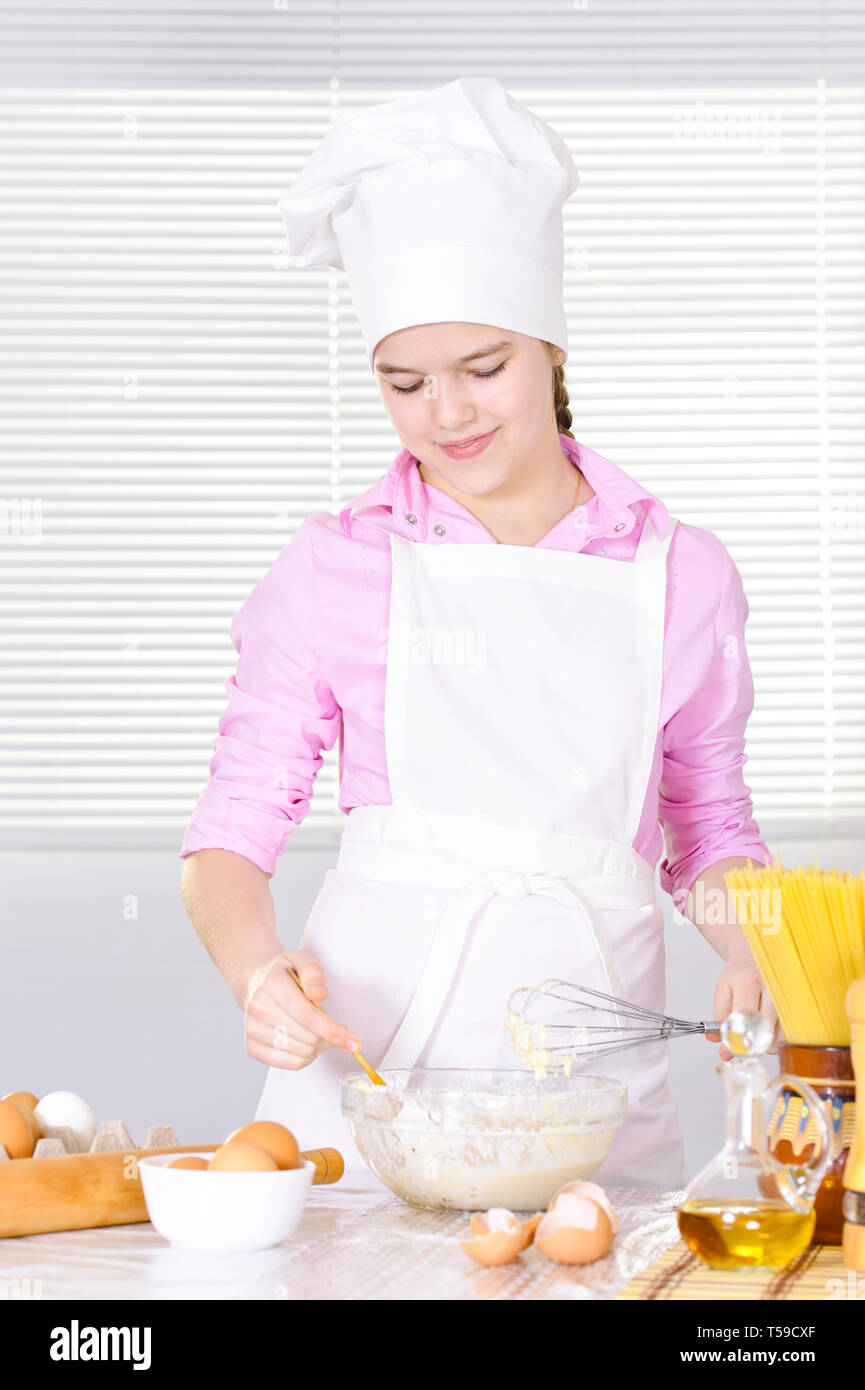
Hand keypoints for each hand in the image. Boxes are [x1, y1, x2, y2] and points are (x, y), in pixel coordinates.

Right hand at [243, 949, 360, 1070]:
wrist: (255, 981)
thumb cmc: (285, 971)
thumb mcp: (302, 959)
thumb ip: (314, 973)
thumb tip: (320, 994)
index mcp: (272, 985)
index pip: (308, 1016)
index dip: (333, 1032)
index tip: (354, 1042)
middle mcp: (259, 1008)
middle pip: (307, 1038)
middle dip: (328, 1038)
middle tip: (333, 1028)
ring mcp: (253, 1029)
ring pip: (300, 1054)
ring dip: (318, 1048)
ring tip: (317, 1032)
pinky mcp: (252, 1047)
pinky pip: (289, 1064)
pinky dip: (305, 1057)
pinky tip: (305, 1042)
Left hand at [705, 956, 779, 1061]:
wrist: (757, 955)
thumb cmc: (740, 974)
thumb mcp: (723, 990)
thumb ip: (719, 1016)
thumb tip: (719, 1043)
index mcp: (750, 982)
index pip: (744, 1017)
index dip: (736, 1038)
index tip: (728, 1051)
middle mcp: (772, 989)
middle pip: (764, 1030)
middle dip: (750, 1045)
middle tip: (741, 1046)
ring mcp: (788, 997)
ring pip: (780, 1036)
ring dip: (765, 1044)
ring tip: (754, 1034)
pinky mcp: (798, 1004)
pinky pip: (789, 1033)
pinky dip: (777, 1039)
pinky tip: (767, 1032)